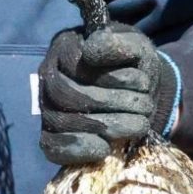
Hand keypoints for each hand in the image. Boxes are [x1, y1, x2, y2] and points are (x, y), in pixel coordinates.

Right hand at [38, 23, 177, 164]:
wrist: (140, 95)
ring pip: (62, 121)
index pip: (75, 62)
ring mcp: (47, 107)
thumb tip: (91, 51)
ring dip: (107, 126)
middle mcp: (49, 76)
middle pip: (67, 94)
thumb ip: (118, 43)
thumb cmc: (134, 66)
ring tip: (140, 124)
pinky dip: (79, 150)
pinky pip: (53, 147)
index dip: (110, 76)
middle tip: (145, 107)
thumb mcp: (135, 47)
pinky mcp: (52, 136)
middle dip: (112, 103)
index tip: (143, 82)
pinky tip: (105, 149)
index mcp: (65, 48)